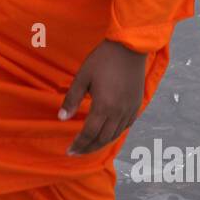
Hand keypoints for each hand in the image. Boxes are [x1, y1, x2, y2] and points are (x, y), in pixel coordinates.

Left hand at [58, 39, 146, 155]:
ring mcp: (130, 109)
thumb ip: (72, 99)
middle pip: (103, 138)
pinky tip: (107, 134)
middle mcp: (119, 112)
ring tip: (89, 146)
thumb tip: (62, 118)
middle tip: (77, 152)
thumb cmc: (103, 59)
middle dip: (88, 148)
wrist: (129, 47)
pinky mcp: (137, 105)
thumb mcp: (82, 77)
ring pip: (115, 135)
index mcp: (104, 106)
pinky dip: (115, 134)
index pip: (89, 134)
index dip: (79, 144)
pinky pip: (126, 127)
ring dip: (101, 143)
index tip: (69, 151)